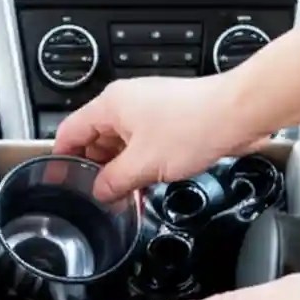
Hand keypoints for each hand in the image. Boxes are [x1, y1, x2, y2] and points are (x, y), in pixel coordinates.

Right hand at [53, 74, 267, 201]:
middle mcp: (127, 102)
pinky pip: (144, 144)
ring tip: (125, 195)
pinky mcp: (169, 119)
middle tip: (99, 196)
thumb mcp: (144, 164)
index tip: (61, 180)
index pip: (70, 131)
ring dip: (121, 169)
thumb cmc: (196, 123)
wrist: (238, 113)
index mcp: (111, 105)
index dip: (62, 158)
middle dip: (96, 169)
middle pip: (95, 138)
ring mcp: (149, 110)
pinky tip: (146, 183)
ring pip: (121, 143)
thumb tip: (101, 192)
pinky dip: (141, 163)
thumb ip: (115, 182)